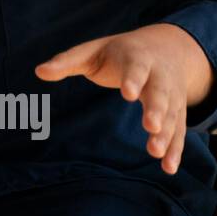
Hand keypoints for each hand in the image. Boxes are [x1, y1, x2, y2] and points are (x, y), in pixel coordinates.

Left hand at [34, 23, 215, 174]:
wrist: (167, 48)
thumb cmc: (120, 53)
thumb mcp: (94, 51)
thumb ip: (67, 61)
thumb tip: (38, 71)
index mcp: (138, 58)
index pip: (136, 69)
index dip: (133, 81)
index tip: (128, 94)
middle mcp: (159, 77)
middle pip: (160, 93)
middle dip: (156, 109)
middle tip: (150, 126)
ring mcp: (172, 96)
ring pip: (171, 115)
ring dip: (166, 134)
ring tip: (156, 152)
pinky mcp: (177, 112)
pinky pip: (178, 131)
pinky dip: (175, 149)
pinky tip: (168, 167)